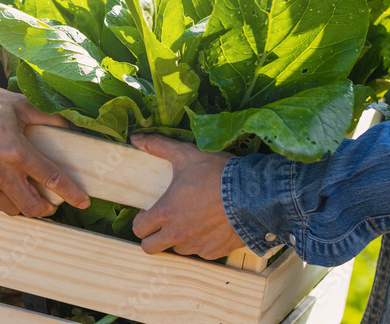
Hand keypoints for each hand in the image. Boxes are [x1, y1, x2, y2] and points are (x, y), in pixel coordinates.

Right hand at [0, 81, 89, 216]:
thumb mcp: (20, 104)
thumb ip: (49, 116)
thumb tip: (73, 125)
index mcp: (17, 152)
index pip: (52, 179)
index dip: (72, 193)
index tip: (84, 202)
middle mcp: (1, 172)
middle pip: (32, 206)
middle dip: (48, 209)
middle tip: (54, 203)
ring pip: (13, 210)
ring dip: (26, 207)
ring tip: (32, 196)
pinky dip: (7, 202)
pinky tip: (11, 190)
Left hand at [131, 134, 245, 259]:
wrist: (253, 194)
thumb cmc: (217, 173)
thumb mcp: (186, 154)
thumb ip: (158, 146)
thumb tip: (136, 138)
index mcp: (166, 213)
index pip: (138, 229)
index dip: (142, 220)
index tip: (150, 212)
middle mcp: (178, 234)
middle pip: (150, 248)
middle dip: (153, 236)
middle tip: (164, 222)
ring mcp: (197, 246)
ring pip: (178, 249)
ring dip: (179, 238)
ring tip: (191, 220)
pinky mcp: (215, 252)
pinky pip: (202, 252)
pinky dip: (202, 242)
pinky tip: (211, 226)